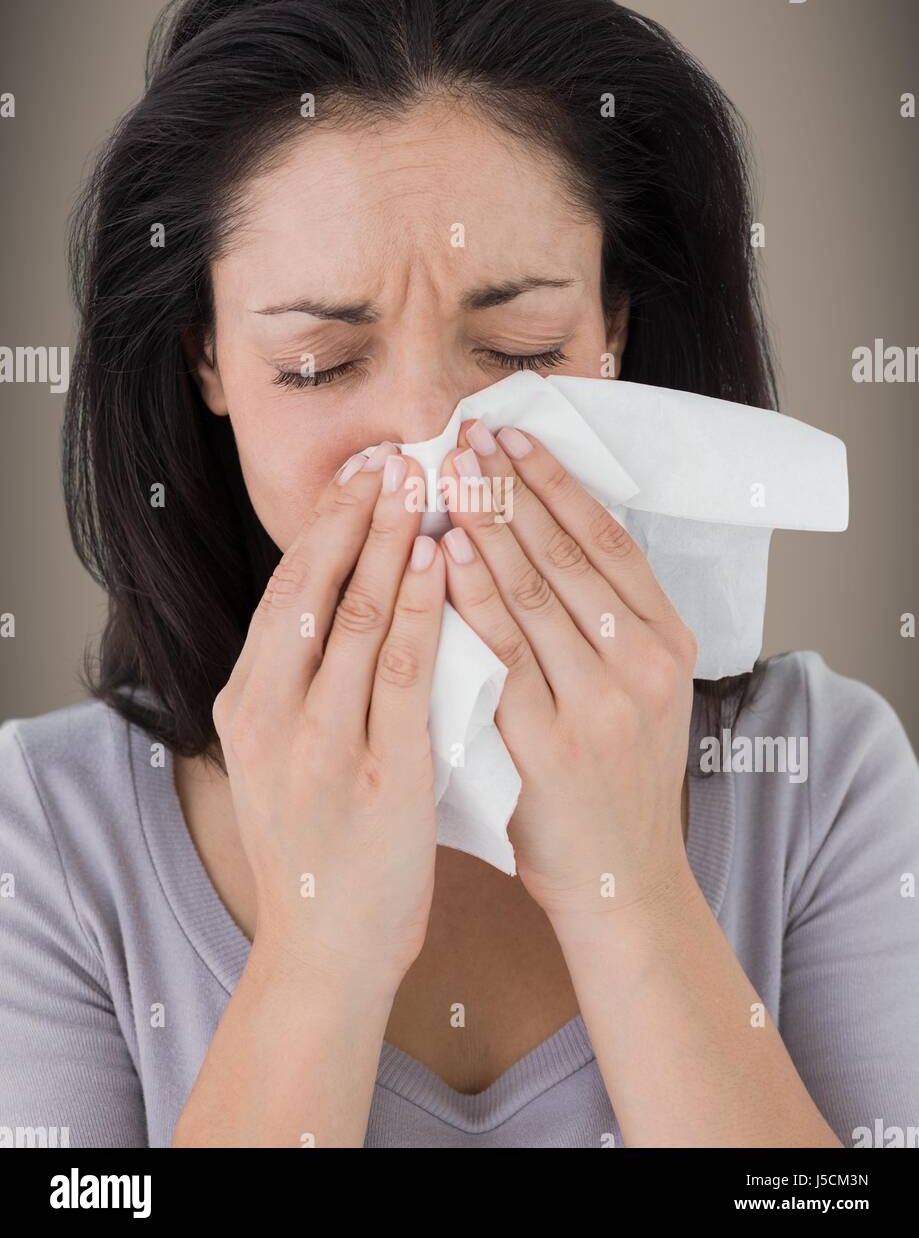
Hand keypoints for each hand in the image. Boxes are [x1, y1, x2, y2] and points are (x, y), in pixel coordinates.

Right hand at [212, 442, 445, 992]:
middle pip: (316, 586)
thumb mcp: (284, 756)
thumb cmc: (319, 849)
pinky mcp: (378, 774)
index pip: (287, 588)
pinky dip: (424, 609)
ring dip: (395, 541)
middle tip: (397, 453)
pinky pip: (404, 672)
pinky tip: (443, 563)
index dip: (327, 523)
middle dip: (359, 512)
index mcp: (247, 703)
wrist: (324, 950)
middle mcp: (272, 714)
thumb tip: (343, 601)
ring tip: (427, 482)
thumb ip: (304, 684)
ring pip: (359, 616)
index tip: (362, 472)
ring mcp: (322, 743)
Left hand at [437, 418, 697, 927]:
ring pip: (536, 590)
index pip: (608, 537)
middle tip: (465, 434)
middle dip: (511, 486)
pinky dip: (471, 596)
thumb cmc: (616, 781)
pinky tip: (442, 555)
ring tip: (447, 475)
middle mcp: (646, 663)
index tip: (511, 434)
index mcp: (671, 640)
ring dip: (486, 524)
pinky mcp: (553, 743)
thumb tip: (538, 537)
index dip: (555, 480)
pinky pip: (503, 652)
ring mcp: (603, 703)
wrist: (624, 883)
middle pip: (569, 552)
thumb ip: (604, 623)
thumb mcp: (638, 692)